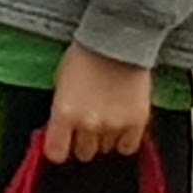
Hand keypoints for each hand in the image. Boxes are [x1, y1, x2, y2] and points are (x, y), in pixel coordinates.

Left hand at [42, 44, 150, 161]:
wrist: (117, 39)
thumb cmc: (86, 55)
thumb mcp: (60, 83)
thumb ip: (60, 111)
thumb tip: (59, 131)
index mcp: (64, 113)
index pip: (56, 153)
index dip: (59, 148)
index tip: (62, 143)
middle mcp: (88, 123)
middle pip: (83, 153)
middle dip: (83, 140)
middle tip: (87, 124)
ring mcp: (114, 125)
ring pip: (106, 149)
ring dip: (104, 137)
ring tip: (107, 115)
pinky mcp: (136, 122)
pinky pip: (127, 147)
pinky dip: (124, 139)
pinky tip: (122, 124)